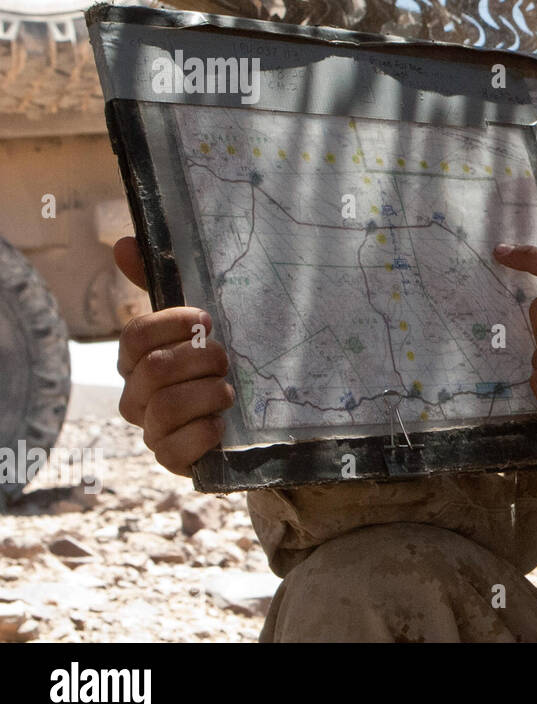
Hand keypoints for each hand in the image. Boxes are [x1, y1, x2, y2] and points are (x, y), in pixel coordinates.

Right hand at [113, 237, 231, 475]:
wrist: (247, 418)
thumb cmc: (215, 363)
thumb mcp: (197, 324)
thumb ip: (160, 284)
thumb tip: (123, 243)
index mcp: (137, 359)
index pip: (135, 336)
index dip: (172, 324)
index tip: (208, 320)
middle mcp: (135, 395)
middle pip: (154, 370)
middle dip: (202, 359)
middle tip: (227, 358)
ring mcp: (150, 430)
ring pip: (165, 407)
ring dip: (209, 394)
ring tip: (228, 392)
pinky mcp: (171, 460)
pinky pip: (176, 449)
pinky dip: (205, 433)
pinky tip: (222, 424)